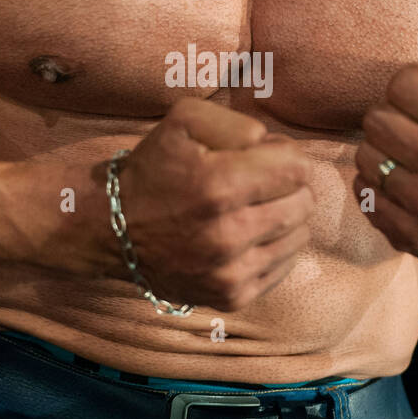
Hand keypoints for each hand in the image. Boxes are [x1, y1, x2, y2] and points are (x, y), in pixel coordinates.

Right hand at [114, 98, 314, 310]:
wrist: (113, 231)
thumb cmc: (153, 170)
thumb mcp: (183, 121)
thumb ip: (236, 122)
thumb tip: (273, 146)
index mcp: (219, 185)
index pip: (299, 168)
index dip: (285, 156)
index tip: (264, 159)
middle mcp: (228, 234)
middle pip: (304, 202)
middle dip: (289, 186)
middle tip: (260, 184)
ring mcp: (230, 272)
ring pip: (300, 236)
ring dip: (285, 218)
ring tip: (252, 210)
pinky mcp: (232, 297)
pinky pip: (284, 267)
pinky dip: (275, 249)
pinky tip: (248, 237)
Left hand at [353, 64, 417, 270]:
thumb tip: (416, 84)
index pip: (402, 84)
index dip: (408, 87)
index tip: (417, 99)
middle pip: (376, 119)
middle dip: (390, 117)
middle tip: (406, 127)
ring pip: (365, 156)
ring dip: (380, 151)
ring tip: (402, 156)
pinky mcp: (411, 235)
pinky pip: (364, 193)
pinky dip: (375, 185)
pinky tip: (398, 182)